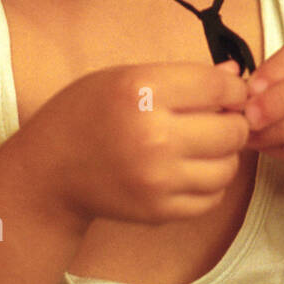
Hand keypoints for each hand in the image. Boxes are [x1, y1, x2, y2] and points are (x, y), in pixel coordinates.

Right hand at [27, 59, 249, 226]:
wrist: (48, 171)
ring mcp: (157, 179)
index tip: (230, 92)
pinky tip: (189, 170)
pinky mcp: (159, 211)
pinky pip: (212, 198)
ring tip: (204, 145)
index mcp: (142, 91)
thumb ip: (181, 75)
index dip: (234, 88)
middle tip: (219, 119)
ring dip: (224, 155)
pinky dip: (209, 183)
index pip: (218, 88)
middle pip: (231, 130)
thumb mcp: (124, 77)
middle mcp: (153, 136)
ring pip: (228, 167)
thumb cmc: (85, 114)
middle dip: (233, 122)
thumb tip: (234, 71)